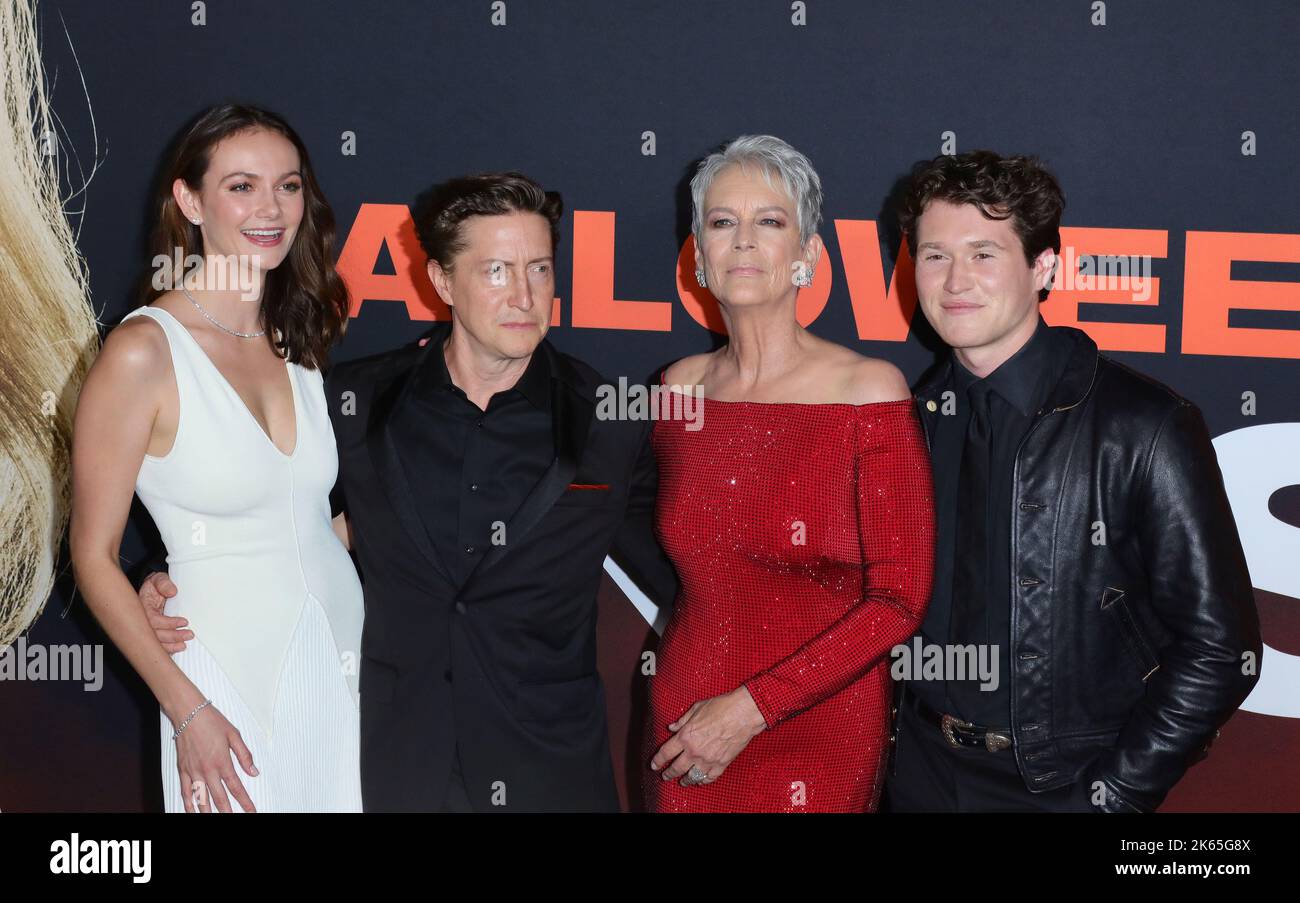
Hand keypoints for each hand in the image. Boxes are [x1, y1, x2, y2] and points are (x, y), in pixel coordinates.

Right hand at [140, 571, 190, 652]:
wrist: (151, 590)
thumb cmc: (155, 586)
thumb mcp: (159, 579)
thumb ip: (164, 583)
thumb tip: (172, 592)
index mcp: (143, 607)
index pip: (154, 619)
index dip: (168, 623)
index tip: (184, 622)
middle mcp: (143, 619)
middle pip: (155, 634)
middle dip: (172, 637)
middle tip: (189, 635)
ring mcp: (147, 627)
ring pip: (155, 642)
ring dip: (171, 645)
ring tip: (184, 644)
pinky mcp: (151, 632)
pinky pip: (157, 644)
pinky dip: (167, 649)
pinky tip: (177, 649)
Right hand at [174, 704, 258, 812]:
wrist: (188, 713)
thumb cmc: (211, 721)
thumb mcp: (234, 735)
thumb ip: (245, 755)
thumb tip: (254, 772)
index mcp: (222, 761)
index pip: (236, 787)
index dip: (245, 802)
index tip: (252, 810)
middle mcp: (207, 770)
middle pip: (219, 798)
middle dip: (228, 812)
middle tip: (235, 819)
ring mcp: (193, 771)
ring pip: (201, 798)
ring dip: (208, 811)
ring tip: (213, 819)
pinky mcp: (182, 769)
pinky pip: (185, 791)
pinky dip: (188, 803)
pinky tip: (192, 811)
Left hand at [650, 686, 767, 786]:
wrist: (743, 713)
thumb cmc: (721, 707)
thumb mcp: (696, 708)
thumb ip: (683, 720)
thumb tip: (672, 727)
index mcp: (685, 736)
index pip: (666, 753)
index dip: (658, 760)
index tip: (655, 764)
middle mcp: (694, 751)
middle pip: (676, 768)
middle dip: (668, 774)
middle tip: (665, 776)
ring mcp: (708, 760)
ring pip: (692, 776)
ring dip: (685, 780)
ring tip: (682, 781)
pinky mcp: (721, 764)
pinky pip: (709, 778)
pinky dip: (703, 781)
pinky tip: (700, 780)